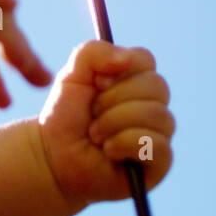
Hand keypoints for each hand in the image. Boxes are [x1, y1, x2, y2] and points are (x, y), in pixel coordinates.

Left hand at [36, 41, 174, 204]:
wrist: (55, 157)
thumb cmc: (66, 116)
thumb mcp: (72, 75)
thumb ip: (93, 52)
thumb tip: (126, 58)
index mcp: (136, 78)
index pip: (146, 60)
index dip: (119, 71)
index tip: (96, 83)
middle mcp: (153, 103)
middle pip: (155, 86)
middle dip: (113, 100)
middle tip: (92, 114)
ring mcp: (159, 132)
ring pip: (156, 114)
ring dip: (115, 123)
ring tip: (96, 135)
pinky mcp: (160, 162)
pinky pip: (158, 146)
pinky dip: (126, 144)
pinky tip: (109, 151)